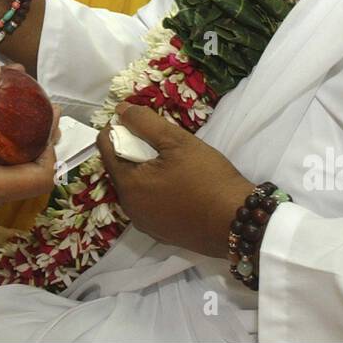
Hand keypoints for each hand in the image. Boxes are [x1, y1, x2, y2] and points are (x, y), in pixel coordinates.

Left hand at [97, 103, 253, 258]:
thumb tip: (121, 109)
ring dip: (143, 170)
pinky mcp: (161, 233)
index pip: (105, 149)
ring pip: (134, 188)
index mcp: (128, 186)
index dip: (117, 129)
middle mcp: (130, 208)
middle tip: (156, 138)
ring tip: (167, 159)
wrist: (237, 222)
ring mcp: (145, 224)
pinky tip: (175, 183)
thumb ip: (145, 123)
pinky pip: (148, 204)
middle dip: (130, 150)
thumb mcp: (177, 142)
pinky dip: (154, 190)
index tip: (138, 121)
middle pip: (118, 169)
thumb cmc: (207, 178)